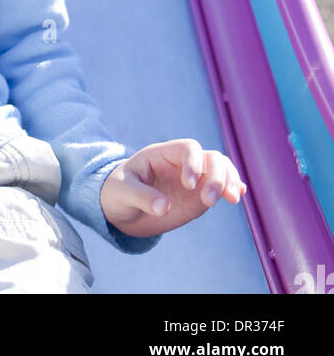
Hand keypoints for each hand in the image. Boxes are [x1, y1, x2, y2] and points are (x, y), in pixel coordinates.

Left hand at [100, 138, 246, 237]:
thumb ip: (142, 197)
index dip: (194, 163)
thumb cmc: (117, 192)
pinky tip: (238, 195)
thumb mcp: (122, 192)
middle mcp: (181, 164)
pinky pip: (220, 186)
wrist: (120, 207)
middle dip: (216, 175)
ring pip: (220, 169)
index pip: (188, 148)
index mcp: (162, 154)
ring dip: (229, 180)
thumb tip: (164, 207)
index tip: (189, 186)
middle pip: (210, 158)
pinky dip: (232, 187)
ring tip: (232, 199)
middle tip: (209, 201)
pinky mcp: (198, 196)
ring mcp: (193, 179)